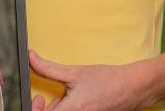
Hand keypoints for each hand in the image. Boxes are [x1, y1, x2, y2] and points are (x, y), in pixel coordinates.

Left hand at [29, 50, 151, 110]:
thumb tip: (30, 57)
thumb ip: (47, 68)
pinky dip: (68, 110)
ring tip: (64, 96)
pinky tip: (73, 101)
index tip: (37, 98)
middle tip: (42, 97)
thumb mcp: (74, 72)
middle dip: (44, 108)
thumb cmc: (108, 80)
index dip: (35, 108)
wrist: (133, 87)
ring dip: (57, 109)